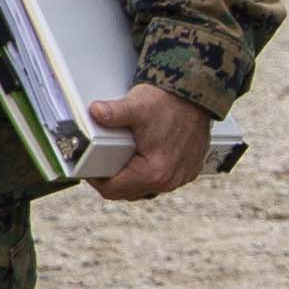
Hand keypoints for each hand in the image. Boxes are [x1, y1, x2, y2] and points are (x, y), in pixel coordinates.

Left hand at [88, 87, 215, 201]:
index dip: (96, 179)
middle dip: (113, 179)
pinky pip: (162, 181)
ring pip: (144, 189)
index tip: (90, 167)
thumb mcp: (137, 106)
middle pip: (127, 192)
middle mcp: (169, 180)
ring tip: (125, 158)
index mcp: (153, 172)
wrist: (198, 96)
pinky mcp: (188, 171)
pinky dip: (150, 173)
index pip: (112, 190)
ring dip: (132, 177)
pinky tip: (145, 157)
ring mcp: (180, 177)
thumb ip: (113, 112)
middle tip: (105, 159)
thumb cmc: (168, 102)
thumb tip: (95, 112)